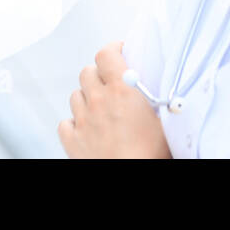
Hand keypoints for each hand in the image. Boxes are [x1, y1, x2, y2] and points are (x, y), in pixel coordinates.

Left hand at [58, 41, 170, 158]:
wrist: (131, 180)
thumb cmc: (151, 155)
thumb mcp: (163, 122)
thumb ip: (155, 100)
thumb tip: (158, 89)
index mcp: (121, 92)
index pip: (106, 54)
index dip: (112, 50)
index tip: (119, 52)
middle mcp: (97, 101)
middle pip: (87, 72)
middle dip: (98, 74)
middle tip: (110, 83)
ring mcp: (82, 120)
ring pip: (75, 95)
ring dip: (86, 97)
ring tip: (100, 109)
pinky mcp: (72, 140)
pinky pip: (66, 122)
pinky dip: (74, 122)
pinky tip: (87, 128)